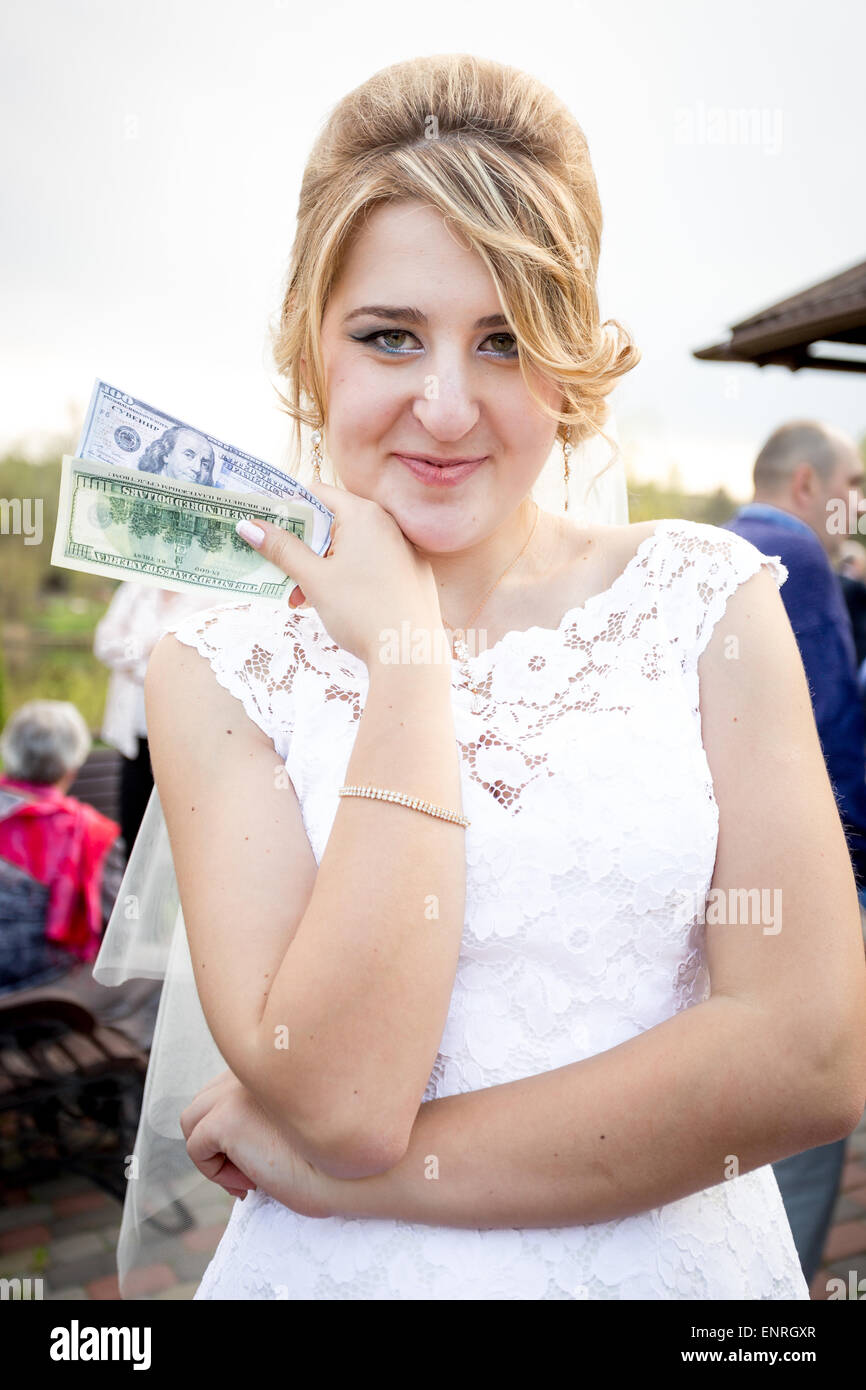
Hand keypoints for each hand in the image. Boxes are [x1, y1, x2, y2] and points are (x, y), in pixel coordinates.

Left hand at [180, 1070, 333, 1218]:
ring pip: (193, 1120)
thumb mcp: (306, 1117)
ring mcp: (238, 1088)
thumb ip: (273, 1107)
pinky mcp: (228, 1116)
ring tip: (251, 1175)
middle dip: (221, 1139)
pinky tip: (252, 1181)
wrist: (364, 1168)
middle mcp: (255, 1064)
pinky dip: (214, 1172)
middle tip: (255, 1170)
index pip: (230, 1085)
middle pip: (206, 1100)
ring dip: (215, 1153)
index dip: (239, 1125)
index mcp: (274, 1057)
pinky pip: (195, 1148)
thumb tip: (233, 1134)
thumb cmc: (347, 1153)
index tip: (267, 1154)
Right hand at [236, 480, 444, 665]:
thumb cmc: (360, 611)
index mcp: (363, 514)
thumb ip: (282, 549)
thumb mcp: (314, 578)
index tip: (265, 526)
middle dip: (302, 548)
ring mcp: (404, 549)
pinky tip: (334, 605)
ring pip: (351, 548)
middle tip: (280, 571)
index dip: (287, 508)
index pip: (316, 494)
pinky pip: (372, 565)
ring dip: (321, 568)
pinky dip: (349, 578)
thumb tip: (250, 527)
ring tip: (302, 600)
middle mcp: (387, 524)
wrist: (409, 655)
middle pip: (333, 524)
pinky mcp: (412, 574)